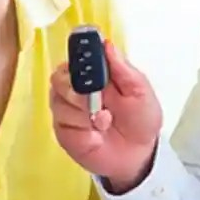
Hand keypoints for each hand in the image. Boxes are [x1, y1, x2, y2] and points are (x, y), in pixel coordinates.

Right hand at [49, 41, 162, 190]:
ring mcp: (67, 109)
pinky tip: (96, 131)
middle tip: (97, 97)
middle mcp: (77, 88)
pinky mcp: (63, 129)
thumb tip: (107, 45)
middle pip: (59, 76)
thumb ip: (123, 69)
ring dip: (83, 109)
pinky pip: (61, 120)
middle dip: (77, 86)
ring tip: (105, 119)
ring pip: (59, 98)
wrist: (139, 155)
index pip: (77, 56)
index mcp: (96, 74)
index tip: (89, 63)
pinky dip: (81, 125)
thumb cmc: (140, 120)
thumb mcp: (140, 91)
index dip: (79, 56)